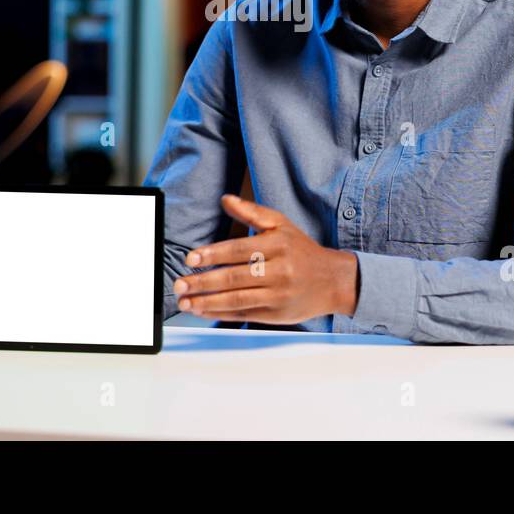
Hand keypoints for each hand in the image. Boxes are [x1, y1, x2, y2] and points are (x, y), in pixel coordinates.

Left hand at [173, 194, 358, 324]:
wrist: (333, 281)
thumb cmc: (302, 250)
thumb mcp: (282, 224)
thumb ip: (252, 212)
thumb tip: (225, 199)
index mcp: (278, 245)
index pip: (239, 250)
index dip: (213, 255)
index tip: (191, 259)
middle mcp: (279, 271)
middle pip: (234, 277)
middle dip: (203, 282)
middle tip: (180, 284)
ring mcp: (278, 295)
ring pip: (237, 299)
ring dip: (207, 302)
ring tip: (185, 301)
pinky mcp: (276, 314)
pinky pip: (243, 314)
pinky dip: (220, 314)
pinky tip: (203, 310)